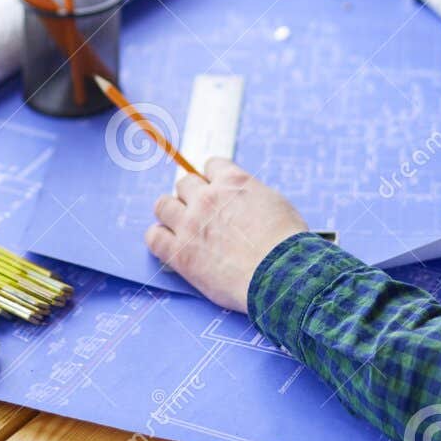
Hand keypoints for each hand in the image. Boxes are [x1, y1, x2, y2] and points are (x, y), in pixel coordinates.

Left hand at [145, 157, 308, 312]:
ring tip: (181, 226)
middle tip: (201, 213)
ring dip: (171, 213)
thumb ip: (252, 195)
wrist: (280, 276)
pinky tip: (168, 243)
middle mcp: (208, 198)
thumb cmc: (286, 244)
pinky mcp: (180, 253)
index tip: (216, 189)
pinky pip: (154, 237)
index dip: (213, 178)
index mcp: (233, 182)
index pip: (211, 165)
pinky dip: (158, 238)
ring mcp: (190, 225)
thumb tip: (243, 197)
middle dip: (192, 195)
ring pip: (163, 205)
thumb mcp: (277, 204)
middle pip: (184, 183)